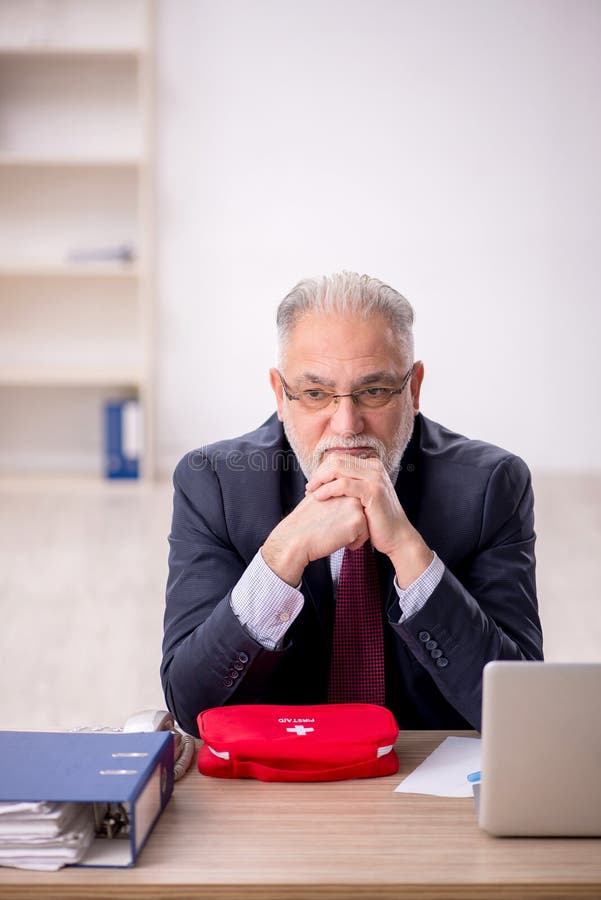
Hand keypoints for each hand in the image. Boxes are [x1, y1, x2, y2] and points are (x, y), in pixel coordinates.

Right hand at [262, 492, 368, 586]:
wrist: (295, 538)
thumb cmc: (304, 522)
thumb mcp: (318, 497)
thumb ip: (333, 493)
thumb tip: (348, 498)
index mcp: (340, 484)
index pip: (354, 503)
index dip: (343, 516)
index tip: (329, 521)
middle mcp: (350, 491)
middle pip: (362, 512)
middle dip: (351, 523)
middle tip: (331, 527)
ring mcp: (355, 505)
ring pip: (366, 523)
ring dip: (353, 533)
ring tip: (334, 533)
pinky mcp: (358, 520)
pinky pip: (365, 535)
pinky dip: (354, 542)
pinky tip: (338, 540)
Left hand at [305, 452, 432, 587]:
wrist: (396, 537)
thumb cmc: (376, 521)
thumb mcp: (361, 498)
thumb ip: (349, 485)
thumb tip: (324, 480)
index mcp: (371, 465)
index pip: (339, 458)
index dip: (322, 470)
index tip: (313, 485)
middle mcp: (374, 467)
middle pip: (337, 459)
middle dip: (319, 473)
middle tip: (309, 487)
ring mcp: (375, 477)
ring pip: (338, 468)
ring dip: (320, 479)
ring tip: (311, 492)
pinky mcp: (373, 491)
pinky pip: (343, 484)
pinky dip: (327, 489)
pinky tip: (318, 498)